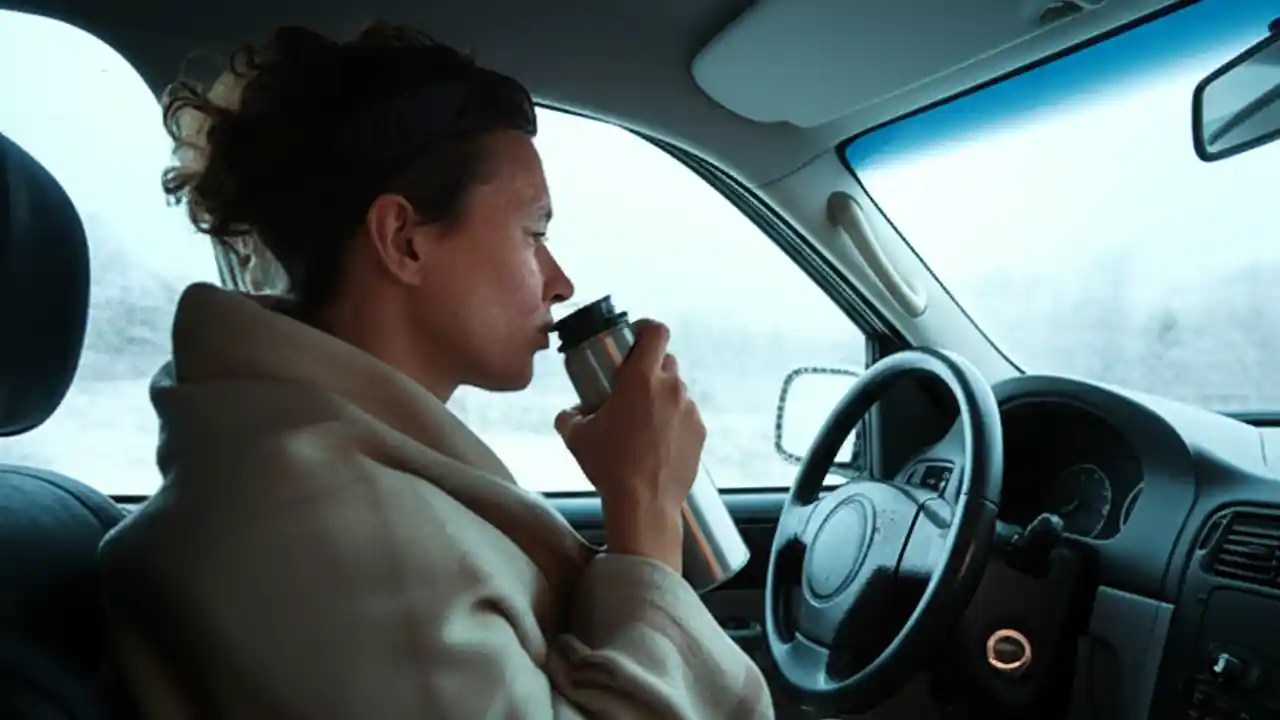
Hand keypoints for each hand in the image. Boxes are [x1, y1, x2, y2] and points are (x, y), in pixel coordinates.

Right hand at [555, 320, 705, 571]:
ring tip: (644, 423)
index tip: (636, 339)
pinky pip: (686, 416)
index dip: (646, 329)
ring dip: (662, 398)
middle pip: (667, 360)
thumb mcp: (576, 437)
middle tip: (633, 388)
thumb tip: (569, 413)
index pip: (656, 331)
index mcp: (641, 379)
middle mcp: (671, 388)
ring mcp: (689, 410)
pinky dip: (674, 421)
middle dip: (651, 368)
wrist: (644, 504)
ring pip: (677, 390)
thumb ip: (568, 416)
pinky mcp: (700, 432)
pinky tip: (658, 443)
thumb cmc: (609, 466)